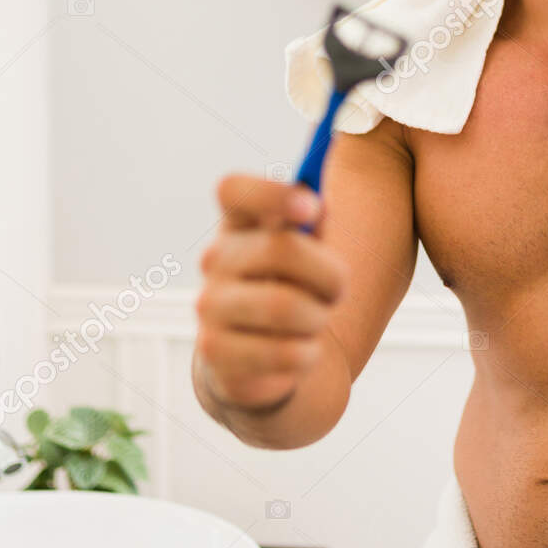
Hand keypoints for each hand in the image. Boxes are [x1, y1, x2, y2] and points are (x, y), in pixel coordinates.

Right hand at [194, 174, 346, 412]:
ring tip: (314, 324)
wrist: (259, 358)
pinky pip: (283, 352)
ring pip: (285, 306)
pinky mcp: (212, 350)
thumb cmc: (292, 290)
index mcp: (239, 224)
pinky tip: (298, 352)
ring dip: (318, 319)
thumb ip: (315, 224)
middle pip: (281, 248)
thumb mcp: (307, 251)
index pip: (234, 189)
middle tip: (339, 291)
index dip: (272, 193)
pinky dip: (307, 354)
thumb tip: (321, 206)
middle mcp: (216, 258)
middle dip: (330, 275)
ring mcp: (208, 303)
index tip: (312, 209)